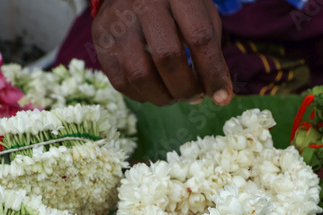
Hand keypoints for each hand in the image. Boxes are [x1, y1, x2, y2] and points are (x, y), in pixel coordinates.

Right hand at [93, 0, 232, 105]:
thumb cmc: (175, 5)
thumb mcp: (201, 16)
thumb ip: (211, 53)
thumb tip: (219, 95)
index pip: (198, 37)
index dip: (211, 72)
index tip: (221, 97)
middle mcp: (144, 4)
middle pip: (167, 56)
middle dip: (185, 87)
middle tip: (194, 96)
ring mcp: (118, 20)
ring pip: (139, 74)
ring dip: (162, 96)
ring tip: (174, 94)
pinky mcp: (101, 38)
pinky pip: (120, 81)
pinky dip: (142, 94)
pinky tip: (154, 89)